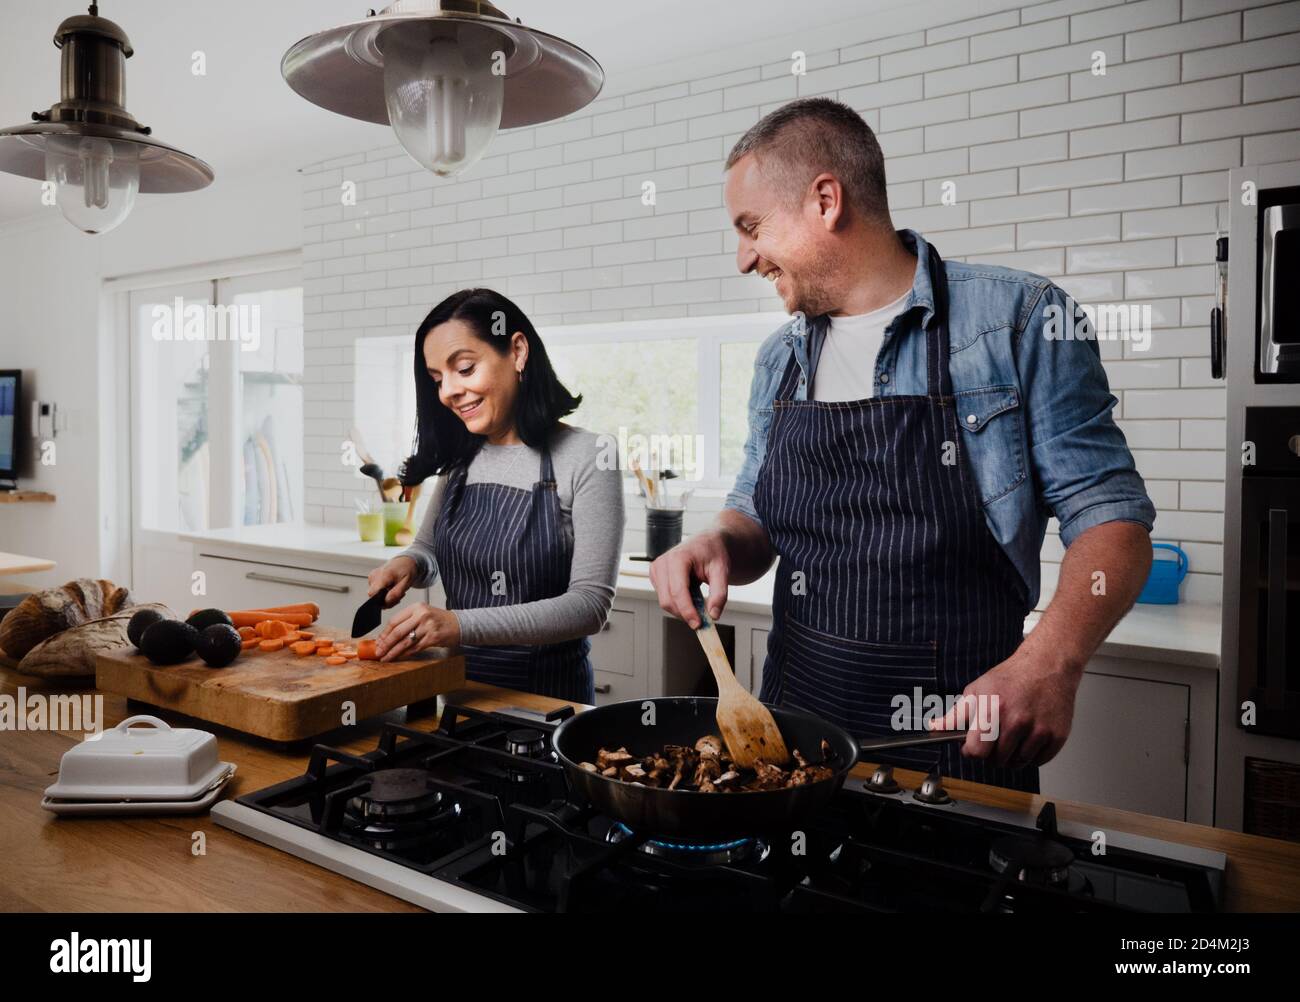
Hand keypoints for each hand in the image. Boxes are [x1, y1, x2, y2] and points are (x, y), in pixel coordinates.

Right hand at [369, 555, 415, 607]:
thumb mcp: (407, 583)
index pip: (372, 594)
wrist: (405, 561)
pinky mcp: (372, 579)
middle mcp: (374, 575)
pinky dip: (384, 593)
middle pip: (374, 596)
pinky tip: (392, 589)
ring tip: (397, 590)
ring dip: (387, 597)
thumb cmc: (407, 570)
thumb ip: (396, 593)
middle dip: (388, 600)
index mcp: (383, 575)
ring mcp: (372, 577)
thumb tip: (385, 602)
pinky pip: (376, 592)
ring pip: (375, 595)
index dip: (381, 601)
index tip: (394, 599)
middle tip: (400, 595)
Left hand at [374, 603, 460, 661]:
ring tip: (386, 657)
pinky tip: (399, 657)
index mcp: (416, 607)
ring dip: (394, 651)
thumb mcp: (422, 614)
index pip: (395, 621)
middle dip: (386, 644)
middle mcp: (422, 615)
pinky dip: (405, 654)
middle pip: (398, 631)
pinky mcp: (433, 637)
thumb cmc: (439, 620)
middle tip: (379, 652)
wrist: (459, 624)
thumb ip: (407, 622)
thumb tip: (387, 636)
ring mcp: (428, 626)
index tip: (378, 642)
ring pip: (405, 641)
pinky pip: (415, 648)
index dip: (384, 633)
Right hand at [649, 530, 730, 627]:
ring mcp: (657, 570)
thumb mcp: (723, 571)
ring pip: (665, 602)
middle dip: (684, 613)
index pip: (678, 591)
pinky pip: (665, 598)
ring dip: (682, 609)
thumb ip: (719, 594)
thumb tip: (714, 614)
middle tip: (702, 620)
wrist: (709, 543)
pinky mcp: (656, 577)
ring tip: (699, 600)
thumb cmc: (714, 553)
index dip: (687, 611)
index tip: (698, 624)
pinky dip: (678, 603)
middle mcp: (663, 563)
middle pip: (668, 600)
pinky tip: (690, 595)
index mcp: (678, 558)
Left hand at [928, 644, 1081, 768]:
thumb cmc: (1011, 677)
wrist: (1047, 666)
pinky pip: (1038, 761)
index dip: (972, 751)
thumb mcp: (978, 690)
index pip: (976, 751)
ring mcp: (1039, 730)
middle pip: (997, 760)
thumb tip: (935, 728)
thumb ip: (956, 714)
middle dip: (992, 752)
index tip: (974, 745)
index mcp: (993, 709)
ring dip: (1013, 755)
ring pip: (1018, 763)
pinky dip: (1032, 755)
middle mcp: (1017, 721)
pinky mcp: (1057, 736)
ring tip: (1013, 734)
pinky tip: (1029, 736)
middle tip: (996, 735)